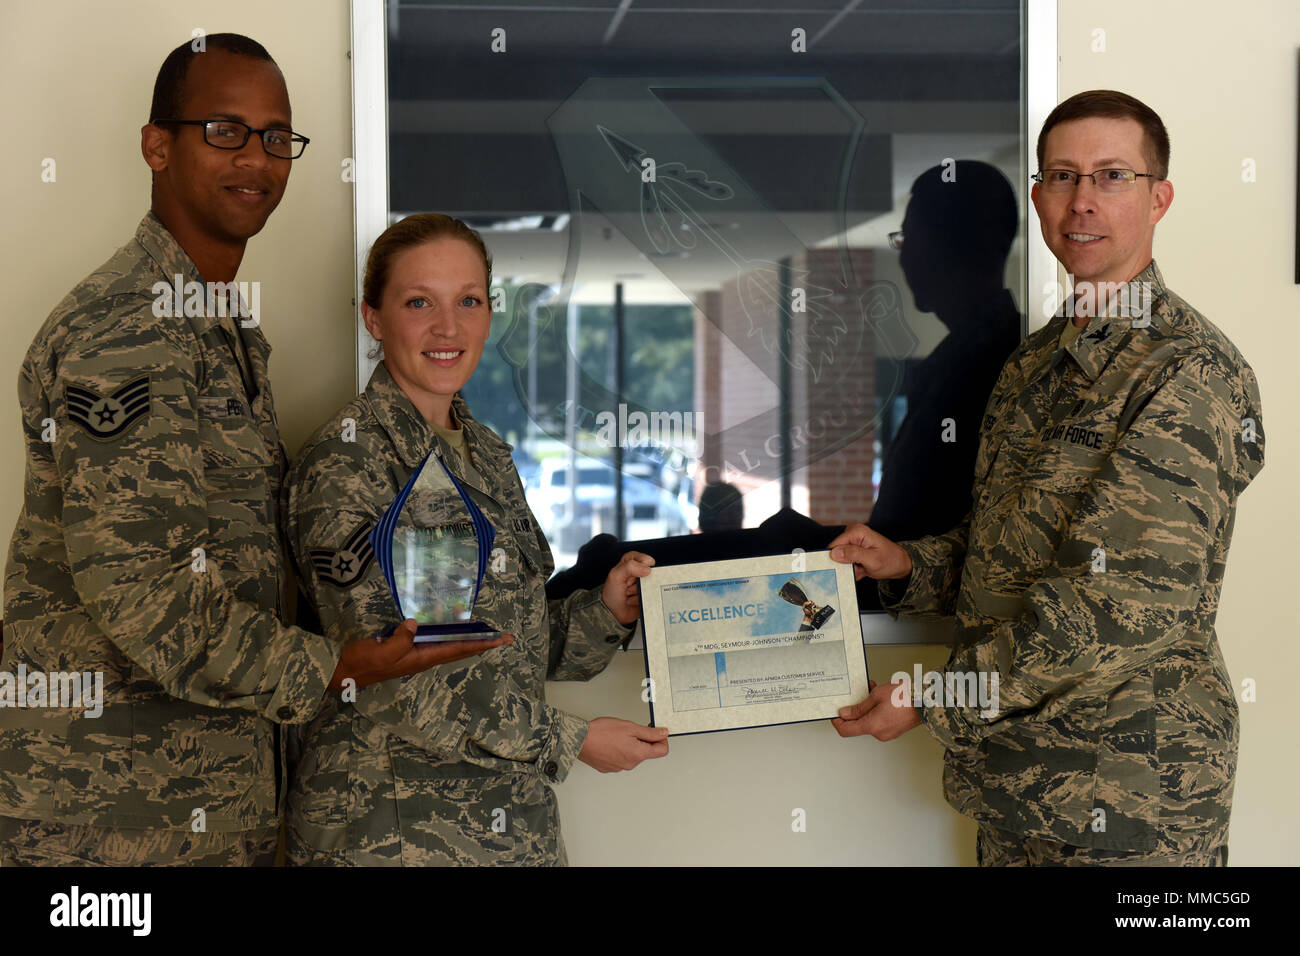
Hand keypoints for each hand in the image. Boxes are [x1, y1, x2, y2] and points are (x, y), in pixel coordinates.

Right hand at [328, 619, 512, 691]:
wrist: (343, 672)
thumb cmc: (363, 662)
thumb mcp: (381, 651)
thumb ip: (400, 638)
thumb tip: (415, 623)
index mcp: (422, 658)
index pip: (458, 649)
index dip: (481, 643)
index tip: (501, 640)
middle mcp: (424, 657)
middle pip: (460, 649)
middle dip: (484, 643)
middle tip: (506, 637)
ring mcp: (417, 654)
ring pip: (451, 646)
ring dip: (470, 640)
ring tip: (488, 633)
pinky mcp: (408, 649)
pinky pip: (437, 641)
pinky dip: (451, 635)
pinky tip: (455, 629)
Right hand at [578, 716, 669, 771]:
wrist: (580, 740)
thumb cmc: (601, 732)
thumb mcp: (630, 727)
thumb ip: (649, 733)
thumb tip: (663, 734)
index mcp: (638, 754)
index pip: (662, 751)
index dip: (661, 739)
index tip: (655, 731)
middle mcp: (630, 764)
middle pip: (646, 752)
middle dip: (643, 740)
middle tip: (632, 729)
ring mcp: (619, 768)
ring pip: (632, 755)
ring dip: (630, 745)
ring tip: (617, 735)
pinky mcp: (609, 768)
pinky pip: (620, 759)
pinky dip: (619, 750)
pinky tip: (610, 742)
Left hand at [601, 550, 654, 625]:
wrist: (613, 613)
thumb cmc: (611, 594)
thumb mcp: (616, 576)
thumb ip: (630, 567)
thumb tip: (647, 568)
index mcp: (628, 564)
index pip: (640, 558)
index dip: (643, 562)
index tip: (646, 567)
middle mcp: (636, 574)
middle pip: (648, 572)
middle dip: (640, 580)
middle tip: (630, 584)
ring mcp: (642, 585)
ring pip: (650, 584)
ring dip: (639, 591)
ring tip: (629, 594)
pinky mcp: (646, 595)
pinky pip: (651, 595)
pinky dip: (641, 598)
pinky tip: (631, 600)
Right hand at [827, 522, 912, 581]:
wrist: (901, 565)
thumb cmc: (891, 560)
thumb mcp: (872, 560)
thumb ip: (853, 555)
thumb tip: (834, 553)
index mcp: (857, 531)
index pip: (835, 545)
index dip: (837, 559)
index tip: (845, 568)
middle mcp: (853, 534)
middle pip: (836, 552)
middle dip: (845, 564)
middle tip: (859, 568)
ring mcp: (853, 541)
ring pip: (840, 559)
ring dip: (850, 568)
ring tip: (863, 569)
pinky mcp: (854, 549)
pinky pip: (846, 561)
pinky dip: (853, 568)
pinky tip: (863, 569)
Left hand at [831, 679, 921, 740]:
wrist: (925, 701)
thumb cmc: (904, 697)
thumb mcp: (876, 695)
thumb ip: (858, 707)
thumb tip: (845, 714)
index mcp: (872, 726)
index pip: (846, 730)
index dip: (837, 722)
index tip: (835, 714)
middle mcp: (879, 733)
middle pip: (858, 724)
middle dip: (855, 709)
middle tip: (857, 695)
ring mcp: (888, 733)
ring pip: (869, 721)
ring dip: (867, 707)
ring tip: (872, 690)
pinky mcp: (894, 730)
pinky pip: (879, 721)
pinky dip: (876, 710)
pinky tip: (881, 697)